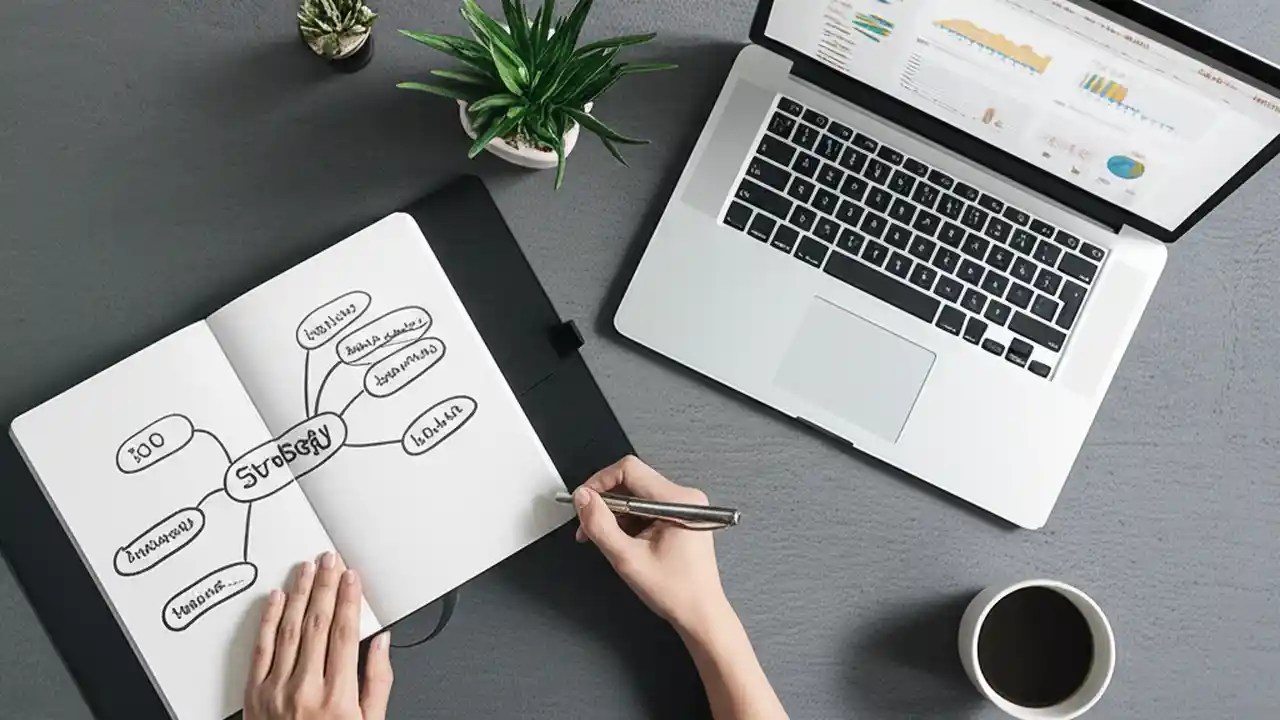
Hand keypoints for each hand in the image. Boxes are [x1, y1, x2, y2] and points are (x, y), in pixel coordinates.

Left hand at [244, 553, 392, 719]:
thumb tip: (380, 644)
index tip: (351, 577)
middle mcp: (305, 690)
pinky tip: (274, 599)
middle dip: (324, 586)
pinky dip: (267, 620)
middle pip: (316, 623)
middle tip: (329, 561)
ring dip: (297, 593)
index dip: (348, 599)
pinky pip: (260, 649)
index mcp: (337, 697)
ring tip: (305, 569)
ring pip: (288, 629)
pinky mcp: (254, 695)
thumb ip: (377, 682)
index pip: (343, 632)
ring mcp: (276, 691)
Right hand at [573, 455, 729, 633]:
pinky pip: (646, 508)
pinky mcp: (680, 517)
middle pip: (632, 481)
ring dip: (615, 515)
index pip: (630, 470)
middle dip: (606, 503)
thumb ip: (600, 524)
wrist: (700, 614)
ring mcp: (684, 506)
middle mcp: (685, 497)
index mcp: (678, 501)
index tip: (583, 502)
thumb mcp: (627, 558)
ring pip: (637, 496)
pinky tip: (621, 542)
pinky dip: (628, 522)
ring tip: (605, 541)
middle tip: (588, 526)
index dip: (600, 482)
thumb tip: (583, 497)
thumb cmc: (675, 591)